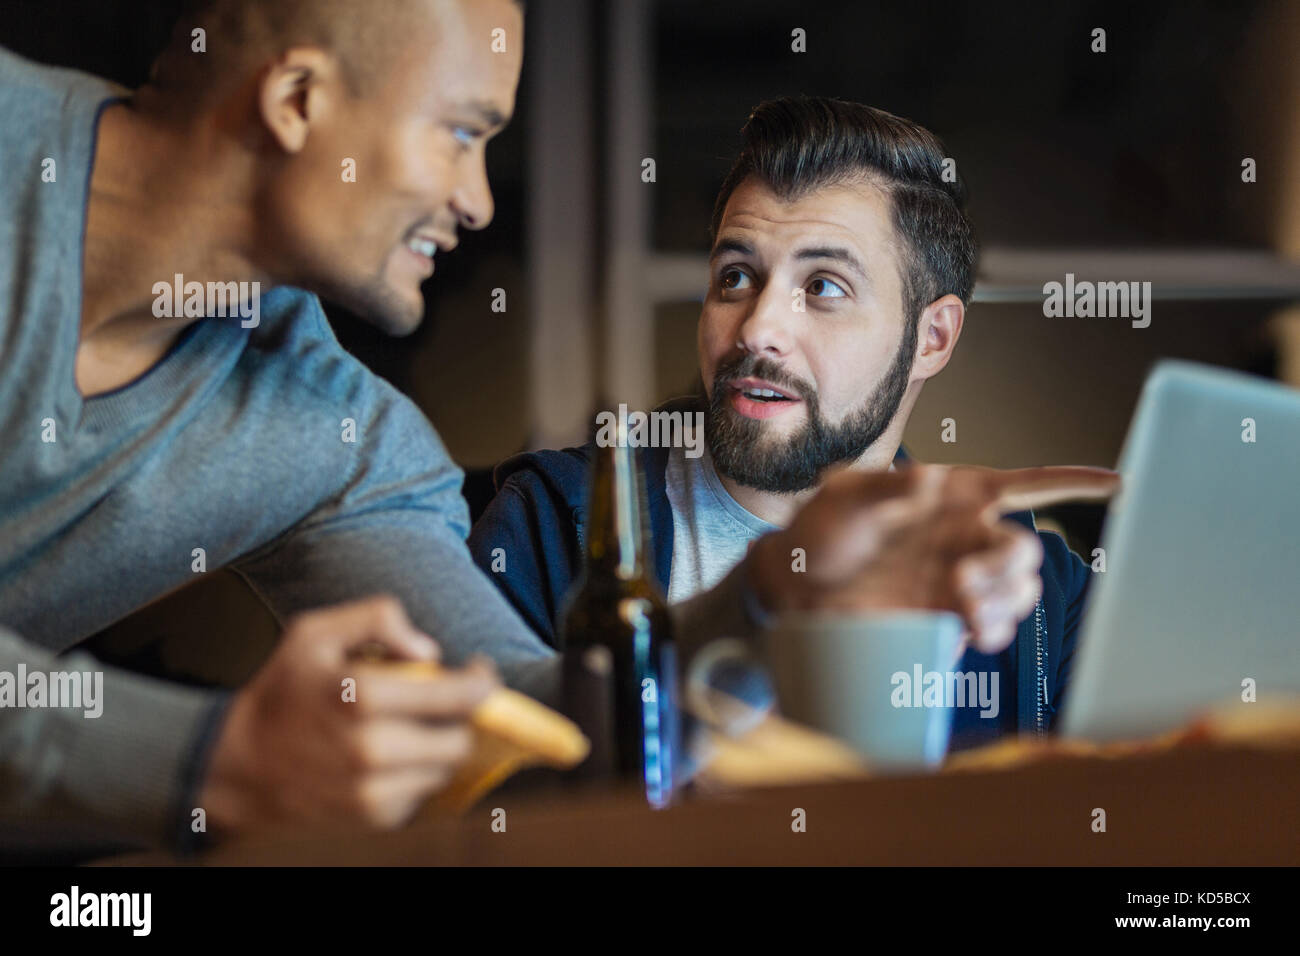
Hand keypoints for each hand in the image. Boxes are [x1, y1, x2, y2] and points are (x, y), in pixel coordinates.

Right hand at [198, 595, 497, 835]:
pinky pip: (422, 791)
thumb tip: (428, 650)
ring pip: (445, 768)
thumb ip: (377, 618)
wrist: (238, 764)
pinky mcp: (373, 818)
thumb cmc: (283, 689)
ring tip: (410, 725)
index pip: (459, 696)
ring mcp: (372, 791)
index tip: (479, 672)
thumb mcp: (314, 632)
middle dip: (461, 718)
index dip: (481, 682)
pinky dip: (415, 772)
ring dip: (437, 745)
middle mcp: (370, 750)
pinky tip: (388, 754)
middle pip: (460, 739)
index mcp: (361, 697)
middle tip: (447, 700)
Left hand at [749, 464, 1118, 652]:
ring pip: (1017, 591)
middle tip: (966, 577)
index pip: (1028, 483)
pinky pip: (994, 625)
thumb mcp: (846, 494)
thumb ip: (887, 487)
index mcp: (958, 495)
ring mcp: (961, 579)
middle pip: (1025, 549)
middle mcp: (968, 536)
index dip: (1074, 482)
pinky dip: (994, 629)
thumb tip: (932, 481)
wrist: (796, 585)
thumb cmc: (821, 526)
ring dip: (1003, 601)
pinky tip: (974, 632)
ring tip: (964, 608)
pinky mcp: (947, 617)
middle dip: (1009, 564)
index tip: (1119, 483)